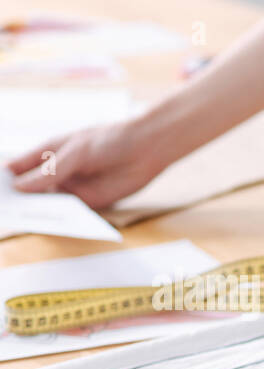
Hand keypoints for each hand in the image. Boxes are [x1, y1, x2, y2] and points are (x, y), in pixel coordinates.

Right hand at [6, 117, 171, 208]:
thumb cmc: (108, 142)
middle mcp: (56, 174)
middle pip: (31, 191)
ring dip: (41, 213)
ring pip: (50, 205)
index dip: (4, 179)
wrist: (145, 150)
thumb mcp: (75, 153)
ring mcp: (72, 190)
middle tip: (6, 212)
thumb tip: (20, 187)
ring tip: (25, 221)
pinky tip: (55, 226)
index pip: (18, 169)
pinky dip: (64, 221)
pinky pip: (73, 215)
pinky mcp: (90, 204)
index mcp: (46, 155)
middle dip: (20, 200)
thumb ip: (51, 171)